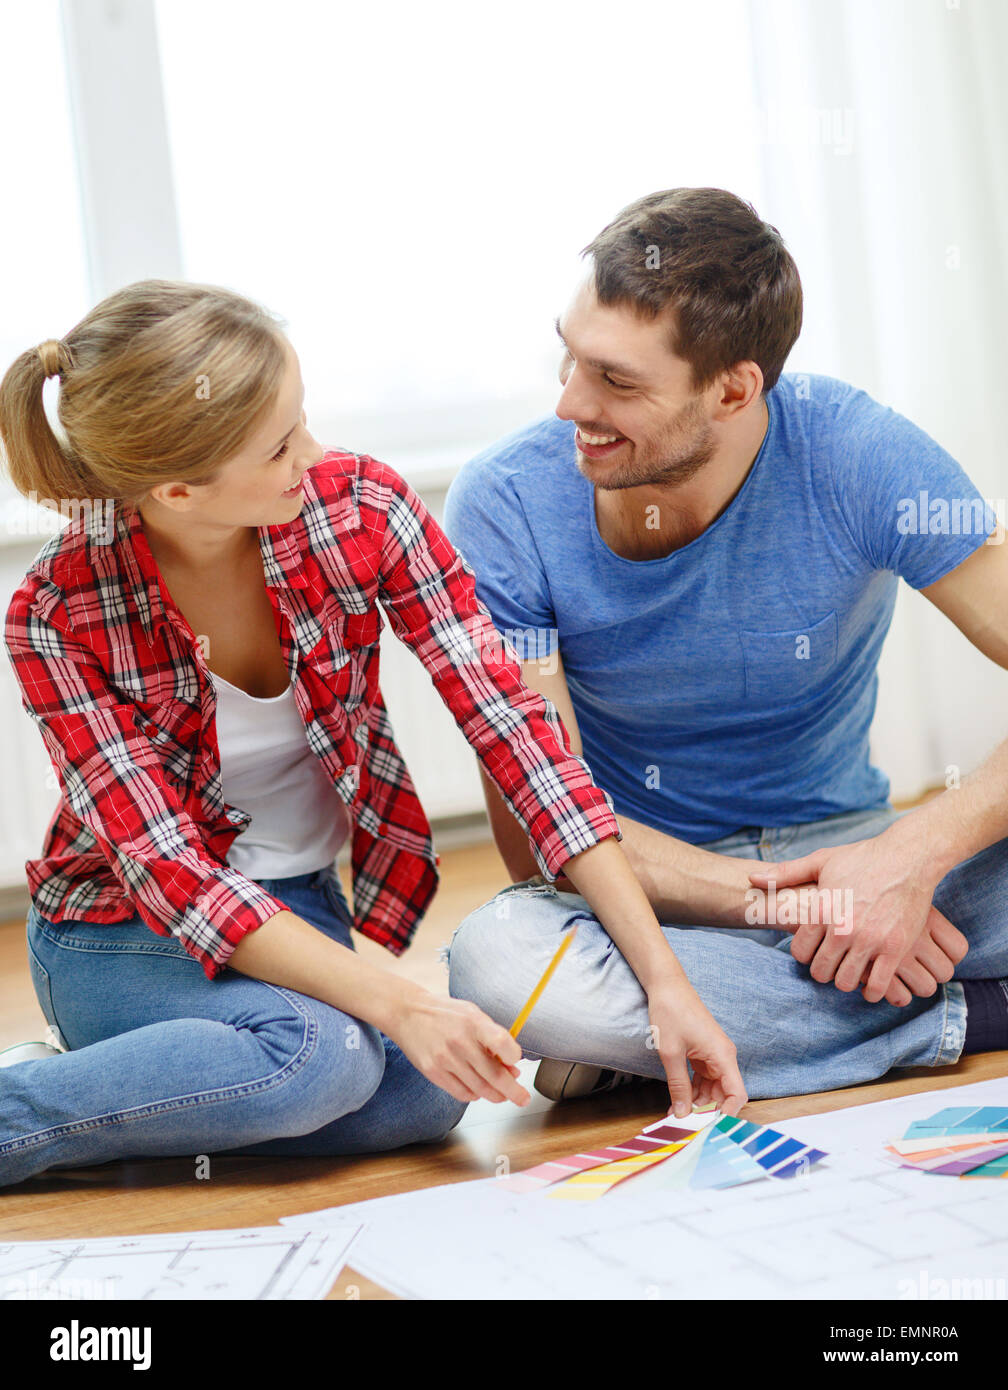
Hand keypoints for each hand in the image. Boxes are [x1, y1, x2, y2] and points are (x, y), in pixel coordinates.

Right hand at [390, 992, 530, 1105]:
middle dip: (513, 1091)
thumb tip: (511, 1065)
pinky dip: (475, 1096)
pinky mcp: (433, 1072)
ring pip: (480, 1089)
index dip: (514, 1056)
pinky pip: (461, 1093)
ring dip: (496, 1096)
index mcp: (473, 1022)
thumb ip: (491, 1036)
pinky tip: (479, 1091)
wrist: (407, 1013)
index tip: (516, 1061)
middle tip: (522, 1098)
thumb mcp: (472, 1013)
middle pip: (494, 1075)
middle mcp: (459, 1042)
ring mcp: (445, 1059)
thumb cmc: (445, 1013)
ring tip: (503, 1095)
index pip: (501, 1043)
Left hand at [646, 979, 746, 1117]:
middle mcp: (723, 1056)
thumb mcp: (671, 1053)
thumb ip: (679, 1085)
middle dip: (707, 1111)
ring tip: (677, 1115)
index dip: (727, 1114)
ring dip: (697, 1102)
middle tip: (687, 1125)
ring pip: (712, 1088)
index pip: (736, 1094)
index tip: (709, 1128)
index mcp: (722, 1055)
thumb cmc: (671, 1013)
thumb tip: (682, 1114)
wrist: (666, 985)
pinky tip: (677, 1100)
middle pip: (724, 1094)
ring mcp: (713, 1054)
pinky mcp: (703, 1052)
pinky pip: (703, 1078)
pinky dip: (692, 1090)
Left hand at [749, 834, 965, 1002]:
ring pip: (846, 982)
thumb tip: (751, 879)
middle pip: (821, 972)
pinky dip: (871, 991)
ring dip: (846, 980)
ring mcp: (870, 940)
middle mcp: (843, 928)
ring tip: (850, 971)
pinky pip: (877, 986)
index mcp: (821, 910)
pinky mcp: (896, 949)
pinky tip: (871, 982)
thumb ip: (785, 873)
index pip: (799, 953)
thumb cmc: (862, 858)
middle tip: (832, 964)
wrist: (907, 857)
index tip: (814, 950)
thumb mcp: (820, 861)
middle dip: (823, 971)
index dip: (804, 954)